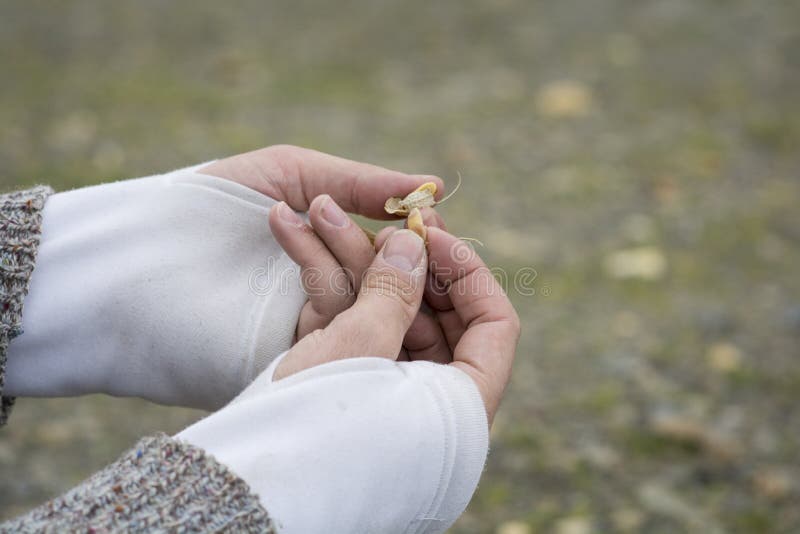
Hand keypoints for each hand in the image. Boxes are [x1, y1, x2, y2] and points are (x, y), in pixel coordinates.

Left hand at [7, 145, 443, 410]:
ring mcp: (308, 331)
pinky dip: (326, 290)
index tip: (433, 221)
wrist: (138, 245)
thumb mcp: (294, 173)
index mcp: (333, 255)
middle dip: (390, 249)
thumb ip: (363, 182)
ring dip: (347, 254)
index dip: (418, 241)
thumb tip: (435, 186)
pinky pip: (330, 335)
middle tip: (395, 223)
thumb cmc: (210, 200)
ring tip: (308, 210)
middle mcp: (328, 297)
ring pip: (363, 308)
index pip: (395, 258)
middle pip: (388, 287)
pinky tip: (296, 241)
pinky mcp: (288, 361)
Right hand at [179, 225, 498, 532]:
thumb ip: (394, 289)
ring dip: (361, 269)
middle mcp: (434, 406)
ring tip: (325, 214)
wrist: (245, 490)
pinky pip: (360, 336)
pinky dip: (340, 297)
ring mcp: (392, 401)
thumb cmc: (310, 425)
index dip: (467, 270)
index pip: (495, 324)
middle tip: (384, 220)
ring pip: (392, 320)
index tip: (429, 232)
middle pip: (441, 317)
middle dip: (407, 261)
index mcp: (461, 405)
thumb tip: (415, 241)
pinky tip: (312, 250)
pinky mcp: (353, 395)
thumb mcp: (358, 347)